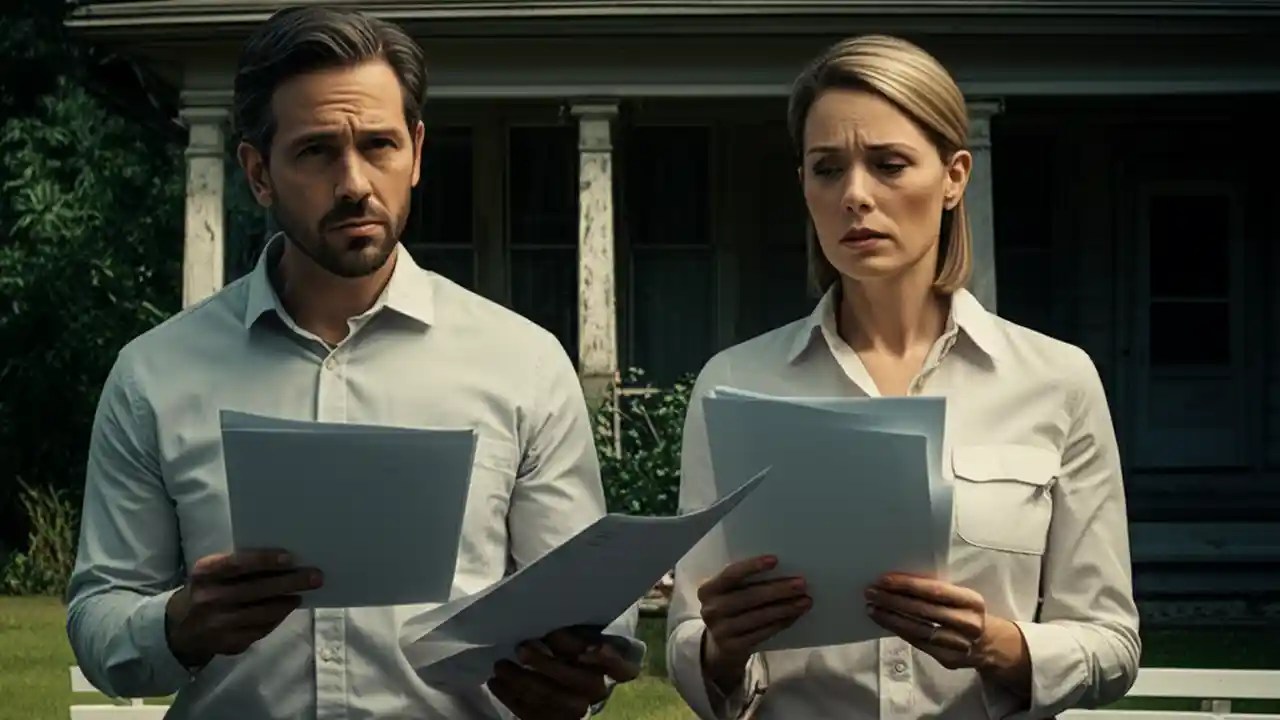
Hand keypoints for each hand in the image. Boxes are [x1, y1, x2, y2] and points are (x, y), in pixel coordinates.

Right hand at [165, 549, 322, 667]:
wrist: (179, 629)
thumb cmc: (206, 589)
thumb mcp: (211, 573)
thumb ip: (237, 565)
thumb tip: (283, 559)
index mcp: (205, 574)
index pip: (237, 565)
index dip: (264, 560)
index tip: (290, 558)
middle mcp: (209, 599)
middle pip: (256, 590)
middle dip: (290, 582)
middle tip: (316, 576)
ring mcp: (218, 624)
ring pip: (262, 613)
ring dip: (287, 602)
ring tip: (303, 592)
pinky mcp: (228, 643)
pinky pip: (260, 629)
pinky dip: (277, 617)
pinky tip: (287, 607)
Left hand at [486, 627, 639, 719]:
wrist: (565, 685)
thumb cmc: (571, 651)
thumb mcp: (580, 637)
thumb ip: (574, 633)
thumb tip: (553, 625)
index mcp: (612, 668)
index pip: (622, 667)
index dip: (609, 660)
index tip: (589, 649)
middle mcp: (598, 690)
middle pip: (577, 682)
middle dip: (546, 665)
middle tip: (521, 649)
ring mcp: (578, 710)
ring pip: (551, 699)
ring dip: (521, 681)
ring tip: (501, 666)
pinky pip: (533, 714)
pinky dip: (512, 698)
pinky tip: (497, 683)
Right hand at [698, 555, 810, 690]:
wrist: (718, 646)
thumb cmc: (730, 609)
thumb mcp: (727, 593)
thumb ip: (743, 582)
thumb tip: (783, 569)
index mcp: (708, 589)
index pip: (730, 574)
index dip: (752, 566)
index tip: (775, 560)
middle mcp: (711, 610)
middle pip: (749, 597)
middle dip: (778, 589)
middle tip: (801, 584)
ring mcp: (721, 631)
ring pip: (759, 617)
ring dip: (785, 608)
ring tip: (805, 600)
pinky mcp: (734, 647)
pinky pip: (763, 633)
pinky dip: (781, 623)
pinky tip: (794, 615)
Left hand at [864, 573, 989, 669]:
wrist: (992, 645)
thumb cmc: (968, 613)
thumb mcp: (963, 598)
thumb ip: (939, 591)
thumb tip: (898, 582)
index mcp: (972, 601)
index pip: (935, 591)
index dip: (907, 585)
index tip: (884, 579)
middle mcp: (968, 623)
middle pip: (924, 611)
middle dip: (893, 600)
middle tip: (871, 592)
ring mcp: (959, 644)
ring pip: (919, 630)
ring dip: (891, 618)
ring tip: (872, 608)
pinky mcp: (949, 659)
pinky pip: (919, 643)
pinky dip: (899, 631)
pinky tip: (885, 621)